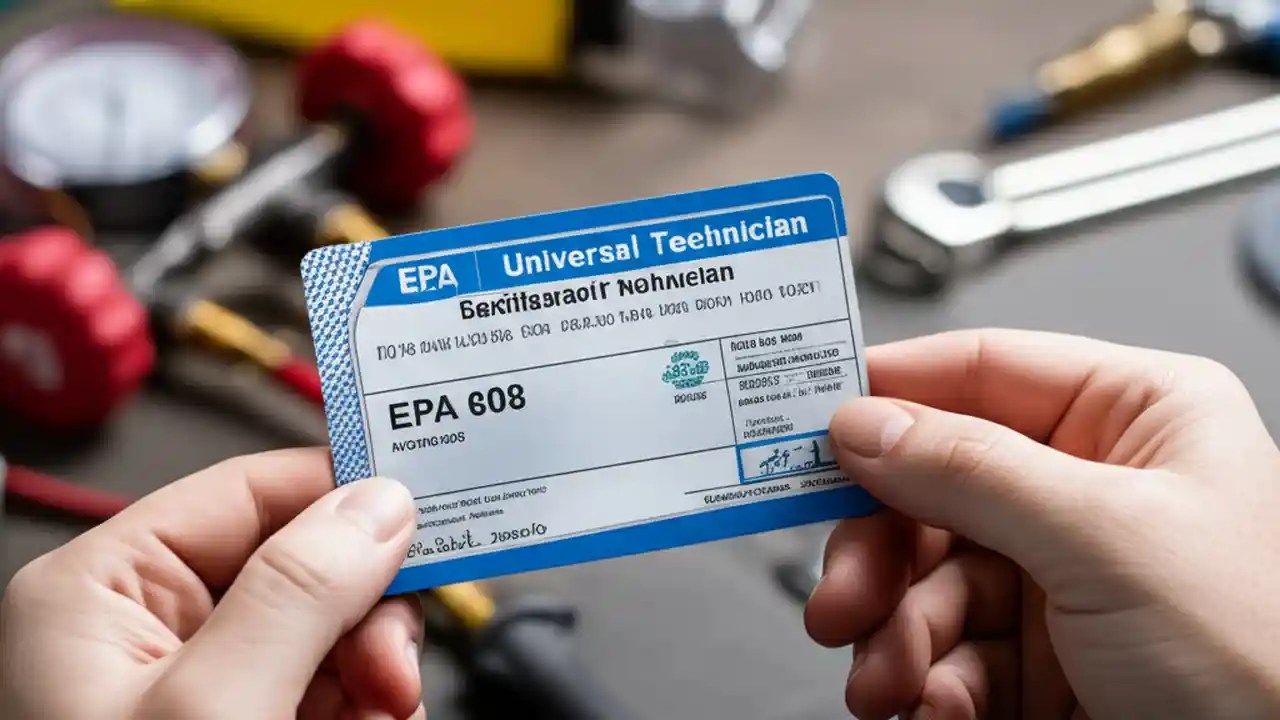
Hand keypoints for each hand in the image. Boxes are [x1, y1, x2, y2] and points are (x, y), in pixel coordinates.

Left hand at [0, 448, 423, 718]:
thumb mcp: (214, 705)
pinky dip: (367, 705)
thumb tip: (378, 504)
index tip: (431, 503)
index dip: (345, 494)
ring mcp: (201, 684)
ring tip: (378, 714)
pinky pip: (334, 683)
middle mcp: (149, 628)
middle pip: (306, 564)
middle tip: (389, 669)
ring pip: (332, 630)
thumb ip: (297, 593)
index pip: (250, 491)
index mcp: (102, 590)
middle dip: (366, 614)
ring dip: (374, 671)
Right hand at [806, 330, 1279, 719]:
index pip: (981, 373)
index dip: (889, 393)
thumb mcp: (1109, 539)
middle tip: (841, 592)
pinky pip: (949, 651)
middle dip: (880, 551)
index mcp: (1134, 421)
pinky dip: (925, 682)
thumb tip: (867, 422)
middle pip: (935, 488)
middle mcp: (1092, 492)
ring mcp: (1064, 579)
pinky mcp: (1046, 660)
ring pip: (929, 579)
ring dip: (894, 632)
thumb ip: (974, 468)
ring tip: (886, 676)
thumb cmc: (1271, 655)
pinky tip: (930, 705)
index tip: (804, 420)